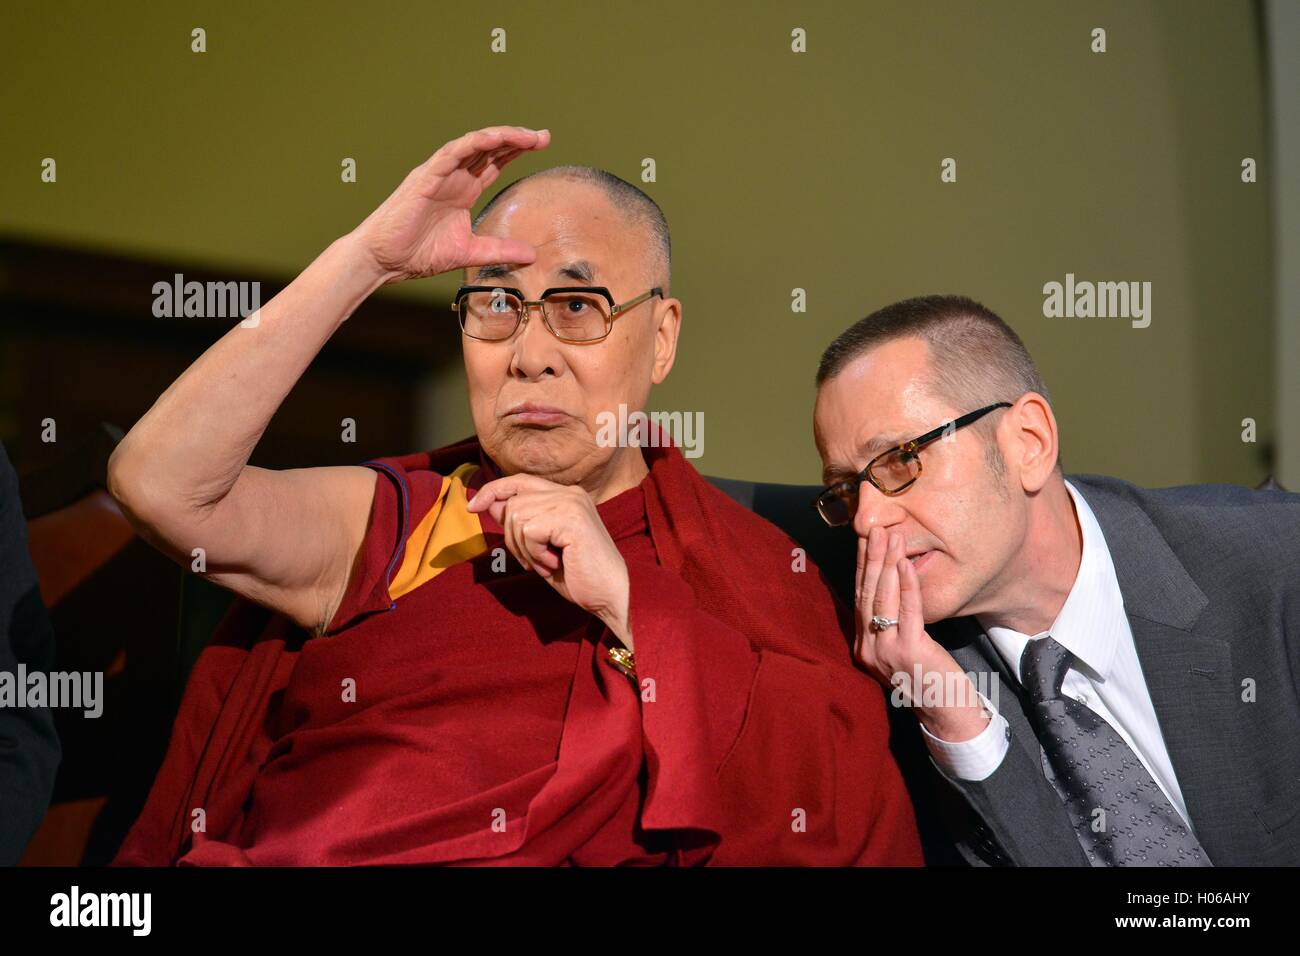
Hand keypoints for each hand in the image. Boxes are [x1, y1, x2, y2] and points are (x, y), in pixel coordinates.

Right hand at [350, 125, 550, 283]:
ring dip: (500, 137)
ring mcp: (438, 174)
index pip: (495, 163)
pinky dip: (472, 144)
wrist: (384, 260)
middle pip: (489, 149)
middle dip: (517, 140)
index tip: (542, 144)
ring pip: (472, 145)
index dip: (517, 151)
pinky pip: (450, 154)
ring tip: (526, 136)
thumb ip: (501, 250)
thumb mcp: (470, 252)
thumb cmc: (418, 253)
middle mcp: (453, 177)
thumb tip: (532, 255)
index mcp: (463, 190)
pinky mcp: (424, 178)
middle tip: (543, 136)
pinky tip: (493, 139)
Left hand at [467, 474, 632, 649]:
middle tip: (537, 561)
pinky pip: (529, 532)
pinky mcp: (571, 518)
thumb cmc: (577, 575)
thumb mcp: (539, 548)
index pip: (519, 481)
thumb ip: (518, 523)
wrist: (610, 595)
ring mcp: (571, 503)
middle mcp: (570, 493)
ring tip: (549, 562)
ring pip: (517, 517)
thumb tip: (488, 502)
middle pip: (513, 503)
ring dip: (526, 549)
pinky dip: (535, 554)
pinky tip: (556, 563)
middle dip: (513, 539)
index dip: (493, 490)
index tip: (472, 507)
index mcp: (566, 495)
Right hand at [854, 527, 989, 741]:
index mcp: (863, 646)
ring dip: (887, 563)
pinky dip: (907, 584)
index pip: (859, 597)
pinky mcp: (908, 651)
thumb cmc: (928, 678)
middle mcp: (867, 648)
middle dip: (870, 557)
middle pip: (866, 593)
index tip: (864, 539)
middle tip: (875, 528)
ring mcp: (885, 650)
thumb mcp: (901, 649)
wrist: (944, 714)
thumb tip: (891, 588)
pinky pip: (907, 611)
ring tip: (892, 537)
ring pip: (882, 598)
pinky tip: (907, 564)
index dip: (861, 566)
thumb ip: (891, 625)